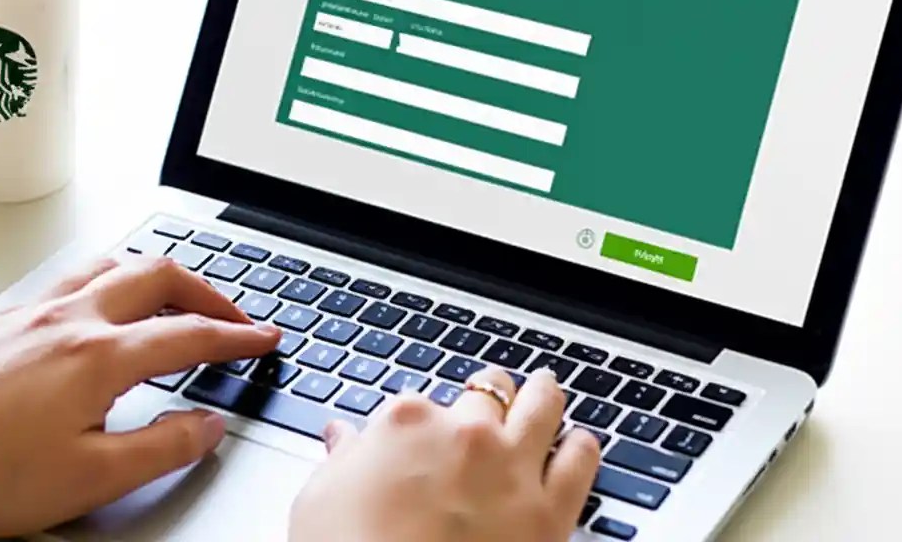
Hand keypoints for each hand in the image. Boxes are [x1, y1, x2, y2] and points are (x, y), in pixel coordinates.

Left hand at [0, 257, 279, 541]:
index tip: (263, 339)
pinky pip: (68, 281)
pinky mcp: (1, 322)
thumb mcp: (92, 479)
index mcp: (99, 358)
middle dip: (207, 291)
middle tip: (231, 315)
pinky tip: (100, 307)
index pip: (189, 335)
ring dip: (155, 275)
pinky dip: (106, 281)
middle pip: (157, 277)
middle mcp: (69, 322)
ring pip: (109, 265)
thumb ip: (163, 448)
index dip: (237, 337)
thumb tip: (208, 426)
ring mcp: (31, 315)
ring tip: (175, 297)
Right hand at [290, 366, 601, 541]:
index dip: (424, 417)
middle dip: (490, 395)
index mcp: (407, 423)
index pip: (421, 399)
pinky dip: (581, 447)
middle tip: (494, 399)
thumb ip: (342, 461)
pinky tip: (579, 444)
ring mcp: (512, 468)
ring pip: (543, 405)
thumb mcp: (320, 502)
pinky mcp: (549, 510)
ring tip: (546, 392)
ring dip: (544, 396)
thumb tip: (343, 439)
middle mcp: (466, 435)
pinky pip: (580, 460)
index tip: (425, 429)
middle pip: (488, 392)